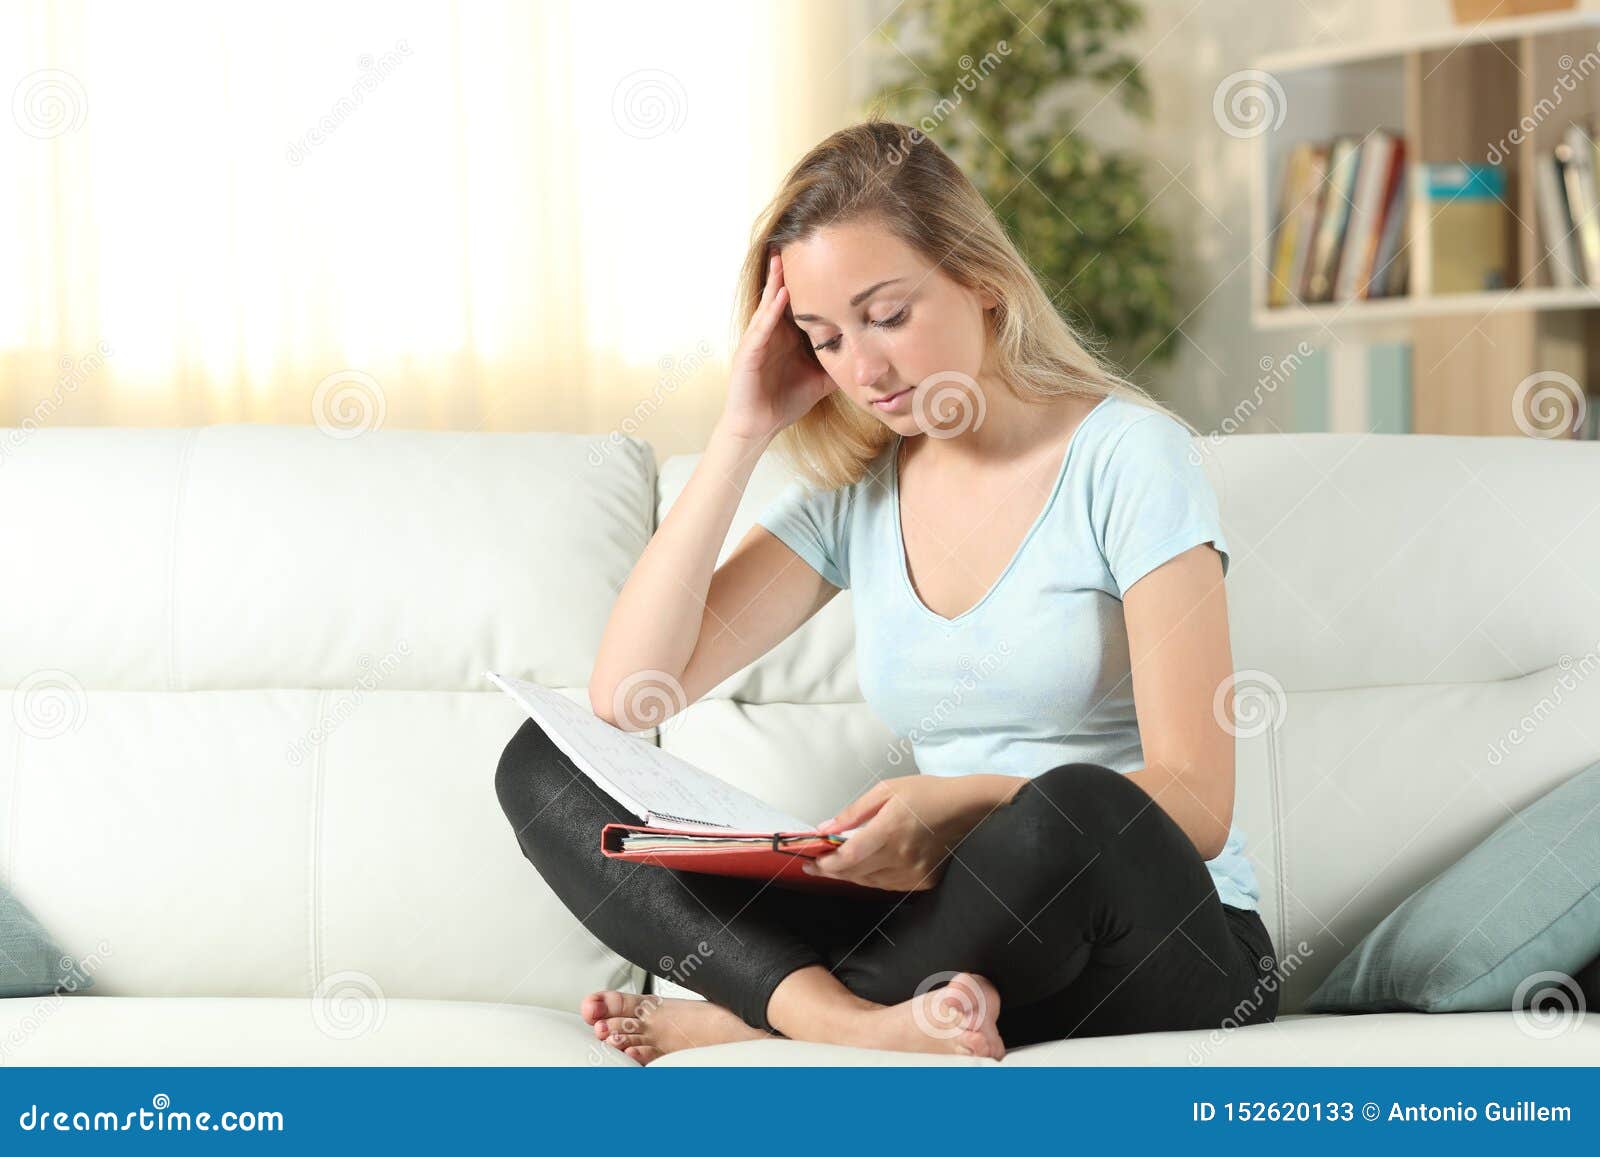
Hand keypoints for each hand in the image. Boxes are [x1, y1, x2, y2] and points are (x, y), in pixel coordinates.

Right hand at [718, 249, 836, 442]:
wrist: (759, 427)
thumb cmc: (784, 402)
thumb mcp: (820, 380)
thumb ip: (837, 364)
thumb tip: (866, 357)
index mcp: (786, 336)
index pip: (799, 302)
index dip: (810, 282)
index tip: (824, 258)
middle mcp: (771, 332)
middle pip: (781, 294)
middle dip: (789, 270)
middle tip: (799, 240)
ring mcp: (758, 339)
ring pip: (768, 303)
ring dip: (776, 280)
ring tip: (784, 255)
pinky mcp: (748, 352)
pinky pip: (761, 327)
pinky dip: (770, 310)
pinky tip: (780, 294)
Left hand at [803, 774, 1026, 892]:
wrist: (968, 809)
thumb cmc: (926, 793)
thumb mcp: (887, 790)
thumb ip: (854, 811)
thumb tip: (825, 828)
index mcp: (889, 830)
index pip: (848, 857)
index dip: (826, 864)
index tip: (810, 862)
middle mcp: (901, 856)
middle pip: (856, 873)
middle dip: (832, 871)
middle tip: (816, 865)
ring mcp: (914, 872)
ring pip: (871, 882)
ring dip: (851, 875)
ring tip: (837, 866)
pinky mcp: (925, 880)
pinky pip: (890, 885)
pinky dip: (873, 878)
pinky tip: (866, 868)